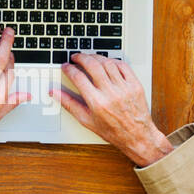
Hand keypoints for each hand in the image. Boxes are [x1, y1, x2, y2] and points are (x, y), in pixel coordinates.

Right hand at [55, 56, 170, 166]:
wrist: (138, 137)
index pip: (78, 77)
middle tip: (76, 57)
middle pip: (92, 65)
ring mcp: (124, 88)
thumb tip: (55, 93)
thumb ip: (69, 104)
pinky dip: (113, 61)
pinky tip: (107, 62)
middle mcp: (111, 93)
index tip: (65, 66)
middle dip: (81, 58)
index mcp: (97, 102)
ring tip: (90, 58)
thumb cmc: (113, 131)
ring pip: (107, 63)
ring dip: (96, 57)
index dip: (69, 69)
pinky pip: (123, 66)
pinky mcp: (135, 85)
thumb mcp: (86, 120)